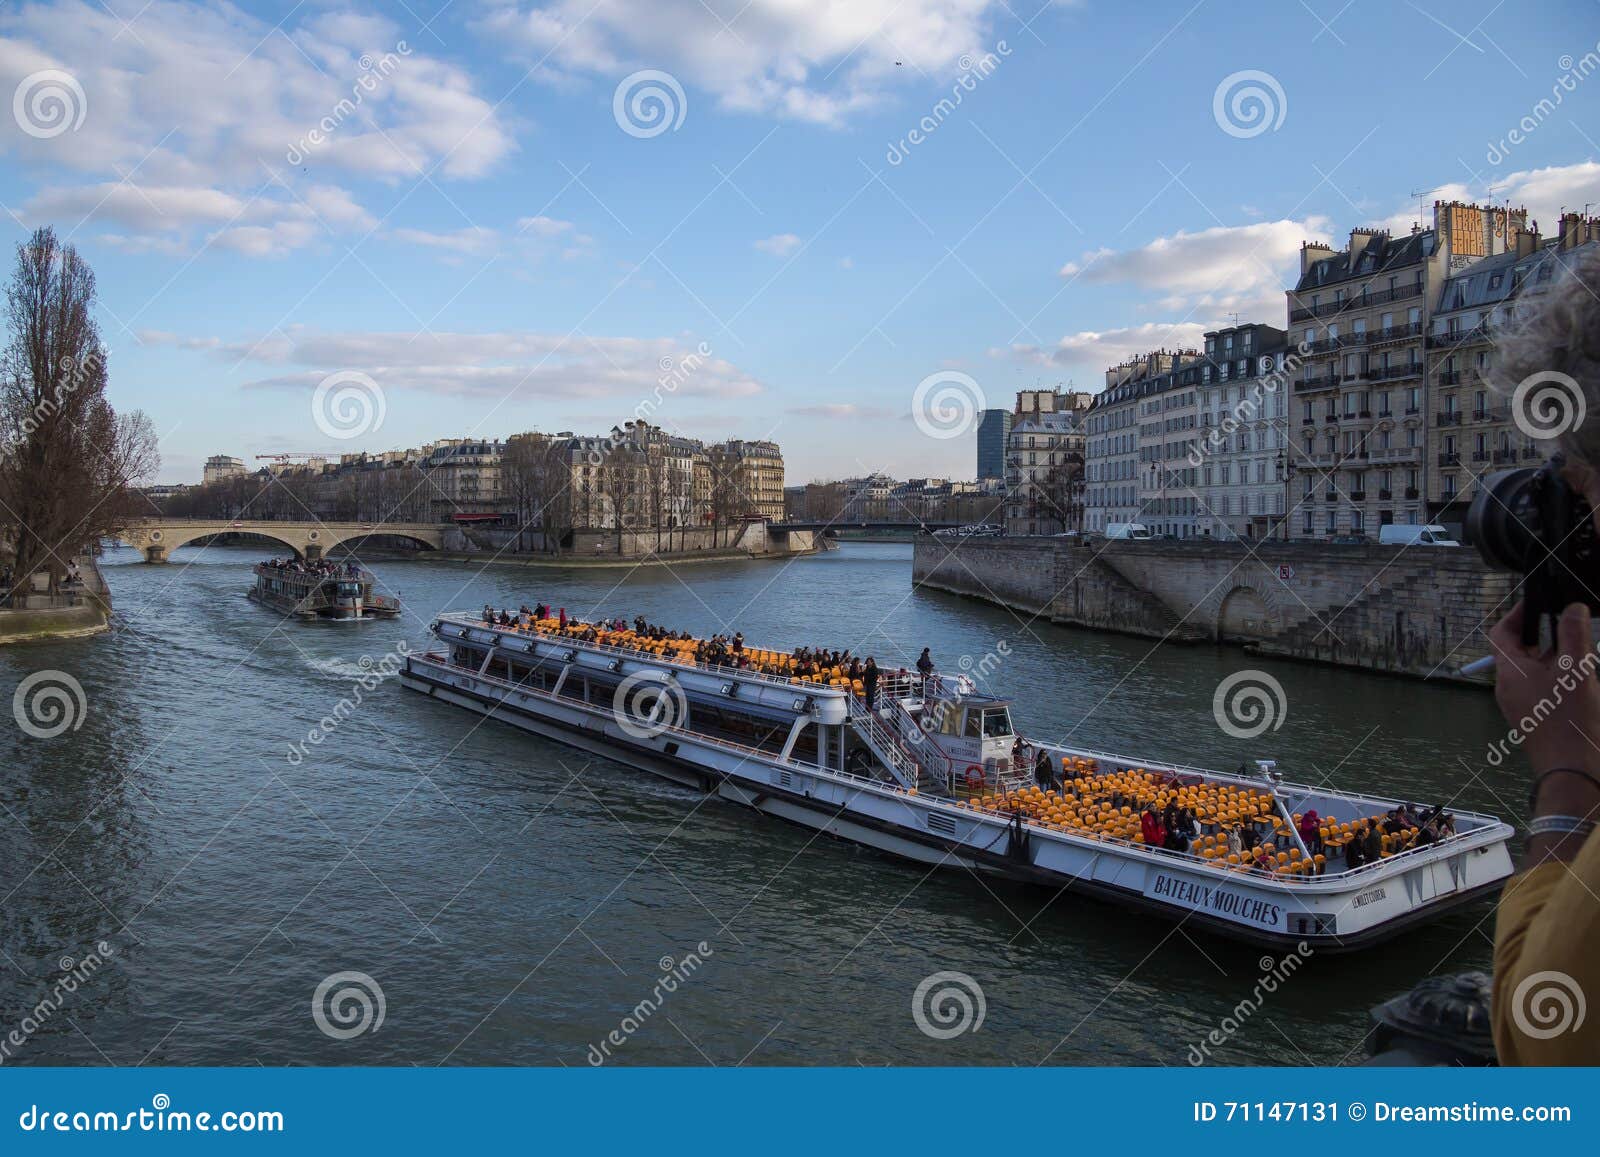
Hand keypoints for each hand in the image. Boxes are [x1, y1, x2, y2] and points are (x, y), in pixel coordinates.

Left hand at [1489, 601, 1599, 774]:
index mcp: (1510, 672)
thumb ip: (1574, 635)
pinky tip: (1584, 683)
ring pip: (1536, 671)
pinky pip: (1543, 690)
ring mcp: (1520, 706)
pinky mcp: (1535, 720)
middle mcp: (1509, 688)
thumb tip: (1573, 608)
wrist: (1574, 774)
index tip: (1538, 603)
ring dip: (1559, 660)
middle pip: (1521, 652)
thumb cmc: (1571, 722)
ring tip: (1585, 657)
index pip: (1502, 633)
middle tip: (1573, 629)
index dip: (1518, 615)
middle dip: (1548, 638)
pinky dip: (1561, 680)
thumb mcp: (1577, 672)